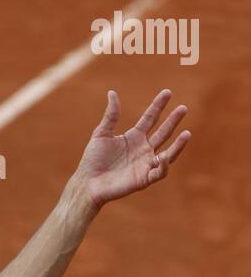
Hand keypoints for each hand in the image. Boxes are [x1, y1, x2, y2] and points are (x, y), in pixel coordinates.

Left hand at [74, 89, 191, 210]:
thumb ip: (110, 115)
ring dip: (178, 145)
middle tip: (183, 108)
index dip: (158, 106)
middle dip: (173, 121)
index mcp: (134, 137)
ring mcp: (145, 164)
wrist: (88, 183)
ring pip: (168, 153)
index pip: (150, 118)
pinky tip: (166, 156)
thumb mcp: (101, 134)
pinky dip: (164, 165)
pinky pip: (159, 172)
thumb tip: (112, 93)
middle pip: (163, 133)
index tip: (167, 92)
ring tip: (187, 133)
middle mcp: (143, 149)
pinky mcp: (144, 179)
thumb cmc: (93, 160)